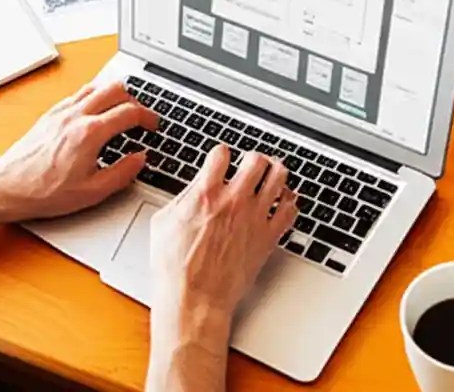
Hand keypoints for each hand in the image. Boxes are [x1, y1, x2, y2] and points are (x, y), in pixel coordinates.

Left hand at [0, 80, 155, 224]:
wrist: (8, 187)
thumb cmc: (44, 192)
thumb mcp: (92, 192)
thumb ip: (123, 173)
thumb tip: (140, 159)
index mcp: (90, 134)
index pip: (130, 112)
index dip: (149, 117)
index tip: (153, 126)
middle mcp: (76, 116)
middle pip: (116, 89)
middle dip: (135, 100)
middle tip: (141, 118)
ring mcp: (61, 112)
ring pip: (96, 86)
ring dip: (114, 94)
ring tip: (121, 112)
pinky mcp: (50, 114)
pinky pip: (78, 94)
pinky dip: (94, 97)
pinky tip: (95, 113)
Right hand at [150, 145, 296, 326]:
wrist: (194, 299)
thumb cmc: (175, 268)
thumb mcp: (163, 222)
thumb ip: (183, 198)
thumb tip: (195, 186)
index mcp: (205, 194)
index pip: (222, 153)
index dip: (221, 154)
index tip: (221, 159)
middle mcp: (234, 202)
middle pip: (257, 160)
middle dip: (253, 159)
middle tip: (251, 164)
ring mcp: (254, 219)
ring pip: (279, 178)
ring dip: (274, 173)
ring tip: (270, 175)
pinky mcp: (268, 238)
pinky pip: (290, 210)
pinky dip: (288, 202)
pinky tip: (281, 202)